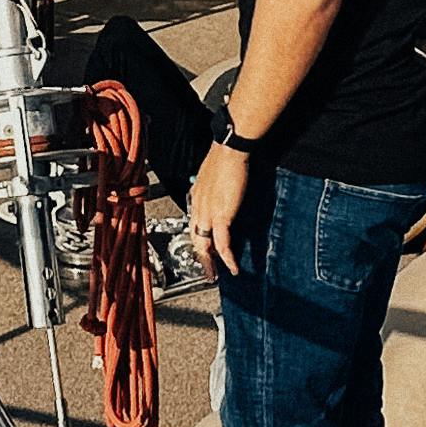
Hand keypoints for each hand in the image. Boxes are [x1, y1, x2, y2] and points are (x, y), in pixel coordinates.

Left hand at [188, 138, 251, 278]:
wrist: (229, 151)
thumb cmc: (224, 158)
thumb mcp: (214, 175)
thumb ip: (214, 187)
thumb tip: (221, 191)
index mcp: (196, 197)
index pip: (193, 224)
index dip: (198, 240)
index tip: (204, 251)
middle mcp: (198, 207)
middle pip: (196, 239)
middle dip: (201, 258)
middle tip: (207, 271)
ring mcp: (208, 213)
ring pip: (205, 245)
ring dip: (211, 263)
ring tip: (216, 275)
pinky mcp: (221, 216)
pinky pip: (222, 243)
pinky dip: (227, 257)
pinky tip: (232, 266)